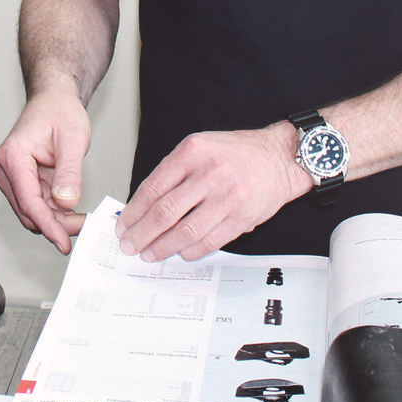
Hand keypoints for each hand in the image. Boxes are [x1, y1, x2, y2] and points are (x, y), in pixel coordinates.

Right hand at [0, 92, 91, 252]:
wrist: (54, 100)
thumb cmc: (60, 112)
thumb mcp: (73, 140)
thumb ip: (69, 172)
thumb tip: (65, 202)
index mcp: (13, 157)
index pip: (29, 201)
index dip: (48, 225)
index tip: (63, 241)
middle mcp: (5, 168)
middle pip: (28, 211)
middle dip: (55, 225)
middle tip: (84, 228)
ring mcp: (11, 176)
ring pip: (32, 212)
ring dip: (55, 221)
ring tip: (81, 220)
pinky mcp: (20, 181)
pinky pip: (36, 204)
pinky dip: (53, 212)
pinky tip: (71, 212)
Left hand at [115, 125, 306, 261]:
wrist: (278, 156)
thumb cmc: (235, 153)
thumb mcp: (199, 147)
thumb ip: (173, 172)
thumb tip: (143, 205)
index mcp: (191, 153)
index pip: (153, 188)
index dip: (134, 212)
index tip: (123, 226)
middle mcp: (209, 174)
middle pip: (165, 212)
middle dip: (142, 234)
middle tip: (129, 246)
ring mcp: (227, 197)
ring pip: (186, 231)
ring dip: (163, 247)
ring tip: (150, 254)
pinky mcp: (243, 216)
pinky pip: (210, 240)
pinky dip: (191, 251)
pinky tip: (180, 253)